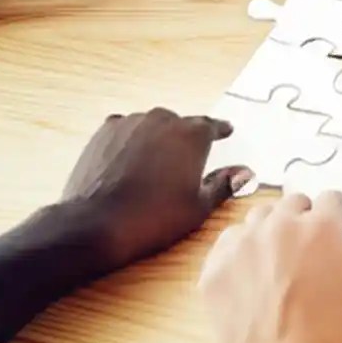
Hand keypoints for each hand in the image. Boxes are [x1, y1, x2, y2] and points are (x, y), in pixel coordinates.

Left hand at [62, 108, 249, 269]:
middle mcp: (162, 119)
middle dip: (183, 139)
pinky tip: (128, 162)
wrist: (96, 223)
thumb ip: (223, 184)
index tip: (225, 132)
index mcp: (191, 135)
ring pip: (150, 125)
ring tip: (154, 164)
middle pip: (179, 124)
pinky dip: (130, 142)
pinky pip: (125, 131)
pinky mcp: (103, 131)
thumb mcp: (198, 207)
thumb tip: (245, 172)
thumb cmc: (154, 217)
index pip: (212, 125)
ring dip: (156, 139)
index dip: (219, 131)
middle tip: (185, 160)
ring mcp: (129, 123)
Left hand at [199, 192, 341, 342]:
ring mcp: (242, 245)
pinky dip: (240, 253)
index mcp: (321, 228)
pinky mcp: (215, 268)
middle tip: (309, 248)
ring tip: (278, 261)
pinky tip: (251, 277)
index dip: (339, 213)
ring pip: (257, 219)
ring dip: (271, 231)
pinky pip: (227, 244)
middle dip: (304, 219)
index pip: (332, 198)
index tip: (338, 224)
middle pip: (293, 203)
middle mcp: (279, 226)